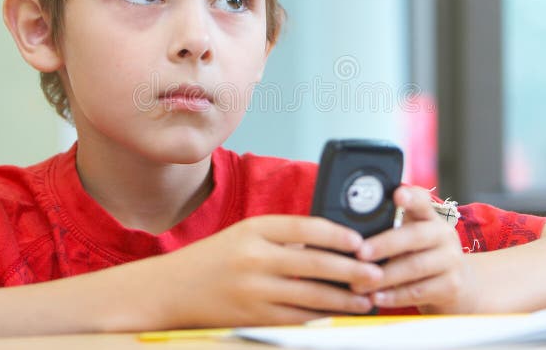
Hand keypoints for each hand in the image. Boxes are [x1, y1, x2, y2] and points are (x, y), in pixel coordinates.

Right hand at [154, 215, 383, 327]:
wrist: (169, 290)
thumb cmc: (212, 260)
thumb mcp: (243, 236)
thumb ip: (281, 238)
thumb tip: (329, 243)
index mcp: (254, 230)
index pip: (305, 227)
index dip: (337, 235)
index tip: (360, 242)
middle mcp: (254, 258)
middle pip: (314, 264)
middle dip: (351, 270)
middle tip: (376, 273)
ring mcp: (253, 290)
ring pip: (310, 296)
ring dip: (343, 299)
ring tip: (366, 299)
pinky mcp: (252, 318)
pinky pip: (296, 319)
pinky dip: (321, 318)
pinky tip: (338, 316)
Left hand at [354, 186, 475, 312]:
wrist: (457, 286)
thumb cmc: (421, 256)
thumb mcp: (410, 237)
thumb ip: (389, 228)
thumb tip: (349, 232)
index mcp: (430, 217)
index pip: (422, 201)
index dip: (411, 197)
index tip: (397, 194)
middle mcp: (443, 234)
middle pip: (414, 235)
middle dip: (384, 245)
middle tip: (360, 253)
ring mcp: (451, 260)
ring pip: (415, 266)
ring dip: (384, 276)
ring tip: (359, 284)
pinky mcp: (452, 286)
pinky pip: (419, 291)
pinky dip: (394, 296)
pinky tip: (376, 298)